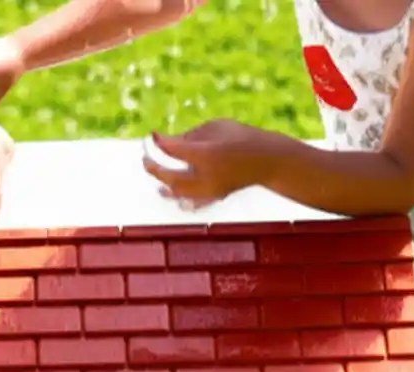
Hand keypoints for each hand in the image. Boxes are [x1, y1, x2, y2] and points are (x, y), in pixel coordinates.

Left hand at [143, 120, 284, 207]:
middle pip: (171, 177)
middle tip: (145, 159)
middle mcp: (206, 175)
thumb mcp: (216, 127)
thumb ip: (191, 135)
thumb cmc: (242, 137)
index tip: (152, 136)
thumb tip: (169, 143)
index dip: (159, 142)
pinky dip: (183, 199)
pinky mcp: (216, 196)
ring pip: (180, 193)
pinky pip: (194, 202)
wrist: (268, 160)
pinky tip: (176, 197)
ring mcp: (211, 189)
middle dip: (154, 168)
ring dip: (165, 186)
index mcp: (206, 154)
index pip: (174, 150)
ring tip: (158, 184)